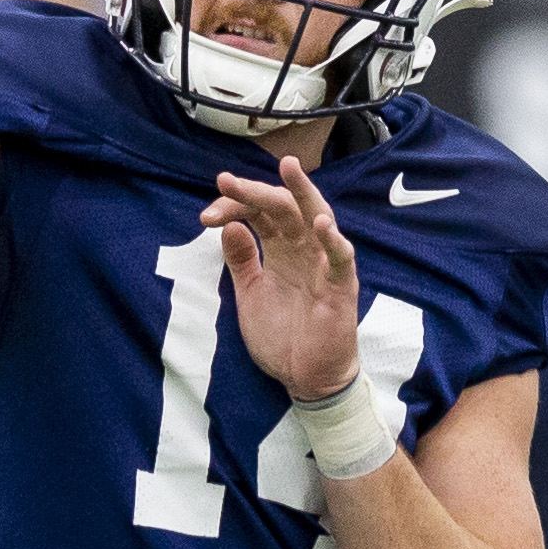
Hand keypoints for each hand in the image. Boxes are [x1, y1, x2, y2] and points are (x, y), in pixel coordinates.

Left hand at [201, 157, 360, 401]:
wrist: (305, 378)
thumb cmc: (282, 334)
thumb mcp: (250, 293)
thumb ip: (241, 260)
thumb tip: (227, 225)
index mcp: (281, 248)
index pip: (258, 213)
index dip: (233, 206)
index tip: (205, 215)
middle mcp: (303, 249)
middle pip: (283, 207)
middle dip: (255, 191)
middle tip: (227, 181)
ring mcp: (324, 265)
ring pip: (318, 218)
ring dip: (304, 193)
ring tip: (289, 170)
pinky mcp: (341, 287)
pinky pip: (342, 258)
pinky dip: (334, 241)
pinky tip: (321, 224)